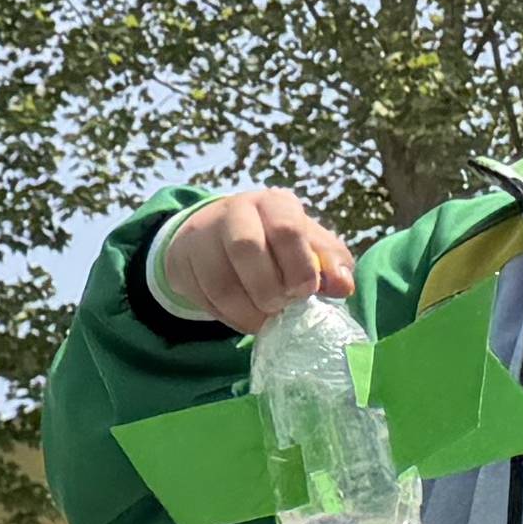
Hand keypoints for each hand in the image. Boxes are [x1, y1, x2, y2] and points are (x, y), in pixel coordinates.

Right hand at [157, 188, 357, 336]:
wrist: (216, 234)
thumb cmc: (273, 241)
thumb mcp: (307, 243)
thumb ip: (330, 262)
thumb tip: (342, 287)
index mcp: (272, 203)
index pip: (287, 228)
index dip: (299, 267)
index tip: (305, 292)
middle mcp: (234, 211)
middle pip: (246, 249)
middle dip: (269, 289)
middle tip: (281, 307)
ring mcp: (201, 236)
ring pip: (220, 281)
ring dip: (247, 311)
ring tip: (264, 320)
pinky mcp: (180, 261)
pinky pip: (202, 298)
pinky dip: (227, 316)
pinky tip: (243, 317)